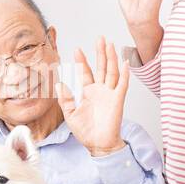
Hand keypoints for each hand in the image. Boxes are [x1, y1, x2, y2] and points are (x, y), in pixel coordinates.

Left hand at [56, 37, 128, 155]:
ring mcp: (109, 94)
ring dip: (112, 58)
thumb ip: (65, 99)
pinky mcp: (117, 100)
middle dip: (100, 53)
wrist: (98, 145)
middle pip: (101, 67)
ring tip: (110, 44)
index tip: (77, 49)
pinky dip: (124, 74)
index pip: (85, 72)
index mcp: (87, 93)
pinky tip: (124, 63)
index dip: (82, 61)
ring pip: (112, 72)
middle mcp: (100, 90)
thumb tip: (59, 83)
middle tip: (100, 38)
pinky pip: (122, 85)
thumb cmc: (85, 132)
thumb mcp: (70, 115)